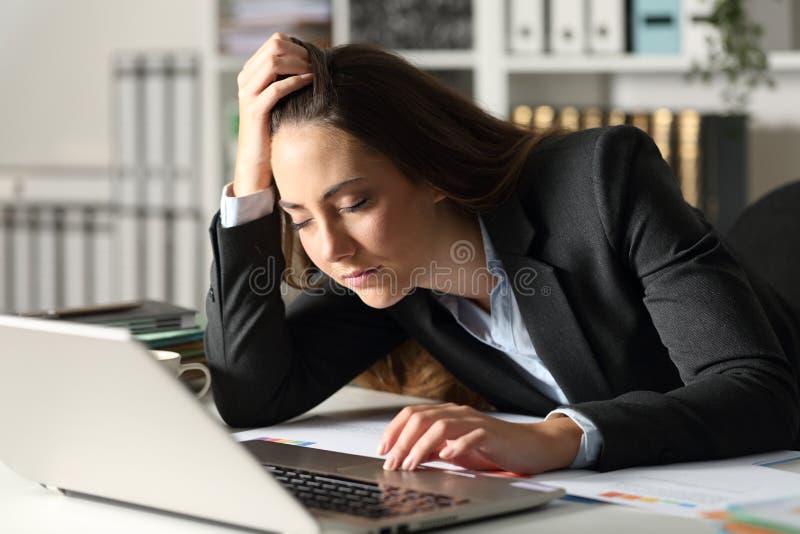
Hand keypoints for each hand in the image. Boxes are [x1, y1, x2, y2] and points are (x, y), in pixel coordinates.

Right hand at [233, 32, 312, 196]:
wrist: (257, 163)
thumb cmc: (273, 131)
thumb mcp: (280, 101)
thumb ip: (287, 81)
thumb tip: (313, 63)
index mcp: (250, 74)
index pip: (273, 42)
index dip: (297, 45)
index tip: (315, 57)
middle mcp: (245, 81)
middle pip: (273, 47)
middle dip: (299, 52)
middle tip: (317, 63)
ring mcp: (248, 95)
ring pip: (273, 62)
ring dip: (299, 64)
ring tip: (316, 72)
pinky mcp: (255, 111)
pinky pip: (277, 88)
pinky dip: (296, 82)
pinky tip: (311, 82)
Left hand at [377, 403, 583, 474]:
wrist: (530, 446)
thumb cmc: (492, 448)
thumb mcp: (455, 450)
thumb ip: (432, 450)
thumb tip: (405, 458)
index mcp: (447, 414)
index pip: (413, 414)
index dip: (394, 430)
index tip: (382, 450)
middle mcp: (458, 413)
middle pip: (422, 418)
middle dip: (402, 441)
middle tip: (393, 462)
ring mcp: (475, 422)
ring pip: (441, 425)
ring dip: (421, 446)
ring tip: (410, 464)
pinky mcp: (492, 434)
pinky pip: (471, 435)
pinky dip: (456, 445)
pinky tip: (446, 457)